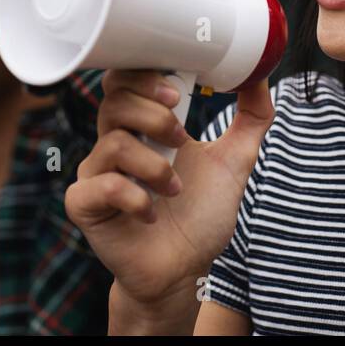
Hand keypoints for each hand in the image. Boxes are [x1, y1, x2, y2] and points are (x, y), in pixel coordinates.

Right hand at [65, 70, 273, 328]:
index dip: (146, 75)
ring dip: (155, 165)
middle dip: (154, 113)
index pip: (126, 80)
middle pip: (115, 101)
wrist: (184, 269)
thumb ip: (251, 118)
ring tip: (174, 189)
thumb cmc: (200, 215)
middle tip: (181, 136)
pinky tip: (151, 213)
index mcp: (144, 126)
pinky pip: (103, 184)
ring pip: (114, 142)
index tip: (179, 90)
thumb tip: (259, 76)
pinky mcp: (85, 204)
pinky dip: (136, 197)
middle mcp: (115, 143)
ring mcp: (97, 173)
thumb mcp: (235, 160)